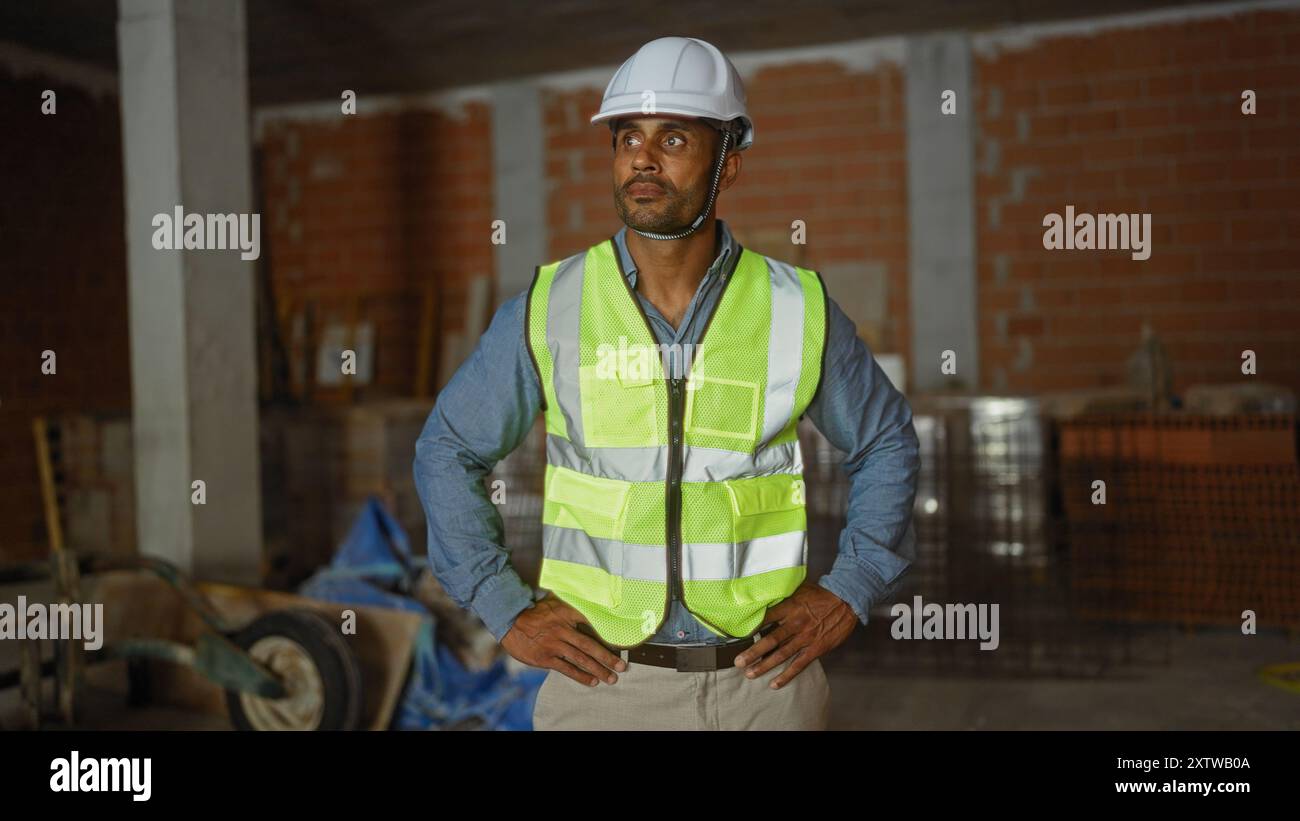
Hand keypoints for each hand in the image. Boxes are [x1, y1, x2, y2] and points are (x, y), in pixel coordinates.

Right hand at [501, 596, 627, 685]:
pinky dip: (581, 676)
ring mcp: (554, 645)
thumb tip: (592, 588)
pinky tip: (593, 681)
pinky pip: (567, 669)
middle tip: (622, 667)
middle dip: (608, 658)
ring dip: (598, 670)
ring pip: (581, 659)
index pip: (592, 623)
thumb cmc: (535, 611)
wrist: (510, 622)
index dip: (608, 633)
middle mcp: (562, 630)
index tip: (623, 642)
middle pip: (589, 646)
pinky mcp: (545, 658)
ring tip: (611, 678)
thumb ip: (572, 596)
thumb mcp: (554, 599)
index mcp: (567, 613)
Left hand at [732, 582, 855, 688]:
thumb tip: (762, 590)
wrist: (847, 600)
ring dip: (765, 665)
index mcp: (790, 606)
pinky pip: (799, 664)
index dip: (750, 627)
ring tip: (750, 674)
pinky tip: (774, 684)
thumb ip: (782, 593)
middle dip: (753, 652)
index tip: (735, 636)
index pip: (765, 617)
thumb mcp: (799, 587)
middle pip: (770, 640)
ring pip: (782, 654)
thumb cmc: (821, 593)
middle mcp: (796, 623)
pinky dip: (787, 675)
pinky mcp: (817, 648)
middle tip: (738, 662)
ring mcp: (806, 637)